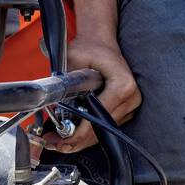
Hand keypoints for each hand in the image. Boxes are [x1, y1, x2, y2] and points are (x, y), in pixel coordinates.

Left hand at [42, 32, 140, 153]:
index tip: (60, 141)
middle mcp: (131, 97)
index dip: (77, 134)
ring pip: (102, 133)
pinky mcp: (126, 110)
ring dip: (79, 140)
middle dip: (75, 141)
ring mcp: (131, 105)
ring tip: (57, 141)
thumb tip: (54, 106)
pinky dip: (87, 134)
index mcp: (122, 85)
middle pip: (100, 130)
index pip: (98, 118)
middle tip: (52, 143)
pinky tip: (70, 134)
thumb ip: (66, 82)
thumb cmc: (87, 48)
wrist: (99, 41)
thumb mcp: (72, 61)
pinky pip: (104, 128)